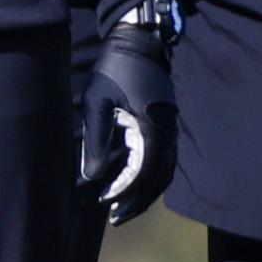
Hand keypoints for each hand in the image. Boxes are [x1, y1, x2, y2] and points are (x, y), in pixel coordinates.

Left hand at [78, 0, 178, 225]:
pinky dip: (153, 180)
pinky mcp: (168, 125)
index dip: (123, 190)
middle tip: (115, 218)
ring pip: (165, 173)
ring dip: (146, 194)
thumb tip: (90, 177)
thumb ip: (95, 140)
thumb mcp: (97, 103)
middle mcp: (167, 133)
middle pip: (158, 179)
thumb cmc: (114, 70)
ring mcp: (171, 130)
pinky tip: (136, 185)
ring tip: (125, 208)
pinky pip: (166, 162)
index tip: (103, 200)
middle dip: (137, 201)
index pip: (141, 172)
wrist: (139, 43)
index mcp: (151, 127)